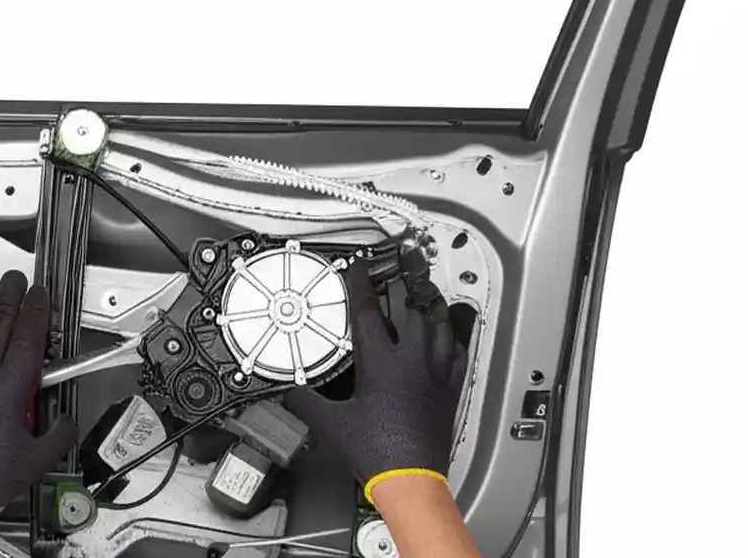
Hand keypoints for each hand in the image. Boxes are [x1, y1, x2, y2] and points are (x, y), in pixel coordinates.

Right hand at [285, 263, 466, 500]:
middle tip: (392, 282)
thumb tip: (290, 393)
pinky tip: (447, 340)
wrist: (411, 478)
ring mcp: (435, 375)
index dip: (361, 287)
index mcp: (382, 364)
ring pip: (438, 330)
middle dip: (400, 294)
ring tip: (420, 305)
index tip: (359, 269)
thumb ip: (307, 403)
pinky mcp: (450, 390)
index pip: (369, 313)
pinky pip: (457, 356)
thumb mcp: (332, 425)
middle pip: (410, 313)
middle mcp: (412, 362)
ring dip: (428, 314)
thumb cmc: (376, 451)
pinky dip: (451, 342)